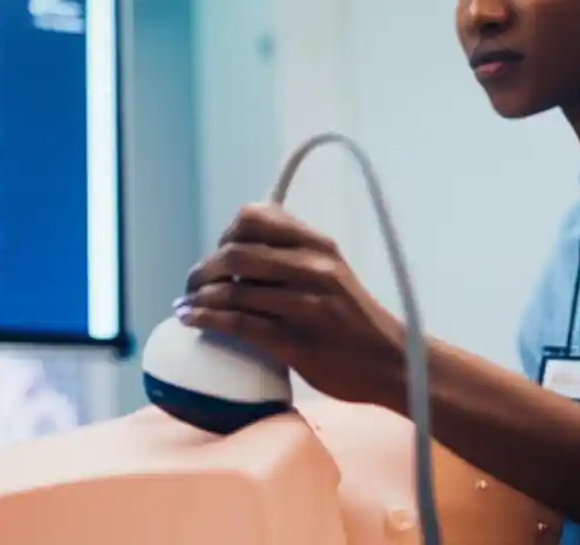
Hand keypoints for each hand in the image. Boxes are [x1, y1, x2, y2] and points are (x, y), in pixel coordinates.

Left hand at [176, 202, 408, 407]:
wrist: (393, 363)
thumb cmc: (353, 320)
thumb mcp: (331, 272)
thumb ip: (292, 258)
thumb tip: (236, 255)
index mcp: (319, 245)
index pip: (255, 216)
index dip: (227, 233)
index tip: (220, 253)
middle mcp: (313, 267)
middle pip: (235, 253)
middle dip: (203, 270)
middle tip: (192, 284)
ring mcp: (306, 305)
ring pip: (232, 291)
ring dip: (198, 297)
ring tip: (186, 304)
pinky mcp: (296, 341)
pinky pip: (238, 324)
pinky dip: (205, 319)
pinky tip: (190, 320)